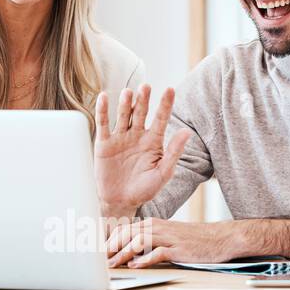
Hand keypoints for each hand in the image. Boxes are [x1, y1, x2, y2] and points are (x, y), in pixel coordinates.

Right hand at [94, 85, 189, 216]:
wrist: (121, 203)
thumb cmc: (144, 190)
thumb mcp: (163, 173)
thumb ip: (173, 152)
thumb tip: (186, 132)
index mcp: (153, 141)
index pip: (161, 118)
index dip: (165, 104)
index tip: (170, 90)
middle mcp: (137, 136)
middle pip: (141, 112)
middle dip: (143, 100)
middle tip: (146, 87)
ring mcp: (120, 138)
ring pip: (123, 115)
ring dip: (125, 103)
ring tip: (128, 92)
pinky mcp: (104, 143)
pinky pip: (103, 124)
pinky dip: (103, 110)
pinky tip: (104, 97)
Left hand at [106, 217, 241, 267]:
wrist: (220, 238)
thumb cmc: (192, 240)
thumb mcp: (167, 236)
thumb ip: (149, 242)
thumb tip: (128, 254)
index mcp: (153, 224)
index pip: (125, 230)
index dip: (109, 241)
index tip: (97, 252)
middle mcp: (158, 228)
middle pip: (128, 234)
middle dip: (111, 247)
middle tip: (98, 259)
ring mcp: (168, 238)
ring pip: (139, 241)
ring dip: (123, 253)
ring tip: (112, 264)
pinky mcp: (178, 249)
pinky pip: (158, 252)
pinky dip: (145, 259)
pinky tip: (136, 265)